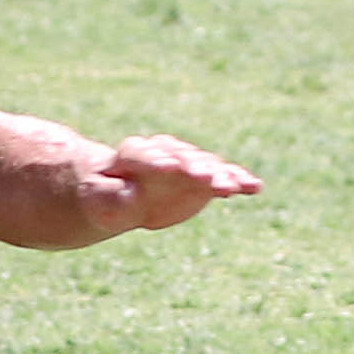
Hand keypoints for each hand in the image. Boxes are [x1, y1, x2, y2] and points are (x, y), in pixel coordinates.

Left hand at [92, 136, 260, 234]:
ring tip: (233, 185)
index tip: (168, 166)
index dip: (156, 160)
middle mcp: (165, 153)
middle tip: (205, 176)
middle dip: (193, 165)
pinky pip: (223, 178)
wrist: (122, 194)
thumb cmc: (104, 196)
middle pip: (181, 156)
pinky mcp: (204, 180)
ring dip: (219, 174)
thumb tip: (131, 194)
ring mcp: (187, 165)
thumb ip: (112, 196)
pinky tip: (254, 187)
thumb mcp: (99, 199)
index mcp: (132, 155)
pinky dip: (238, 181)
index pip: (144, 154)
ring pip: (206, 165)